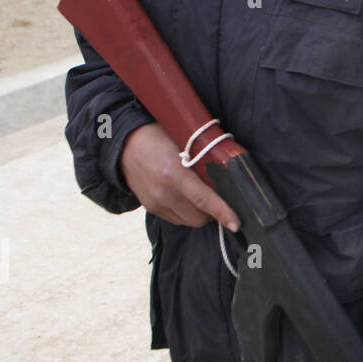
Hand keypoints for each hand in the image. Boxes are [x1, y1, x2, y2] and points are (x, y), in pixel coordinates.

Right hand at [120, 123, 239, 230]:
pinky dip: (186, 212)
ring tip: (201, 196)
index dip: (223, 212)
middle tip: (219, 198)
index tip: (237, 223)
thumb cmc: (161, 137)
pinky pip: (177, 219)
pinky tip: (186, 197)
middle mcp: (164, 193)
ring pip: (189, 222)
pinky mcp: (151, 208)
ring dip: (200, 214)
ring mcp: (156, 203)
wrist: (126, 144)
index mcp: (175, 175)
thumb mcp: (185, 145)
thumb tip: (228, 176)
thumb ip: (203, 163)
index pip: (204, 199)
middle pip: (199, 218)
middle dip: (214, 213)